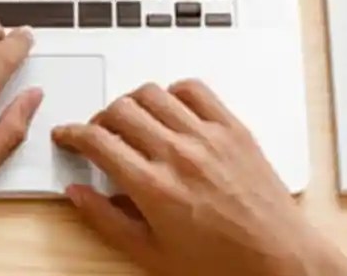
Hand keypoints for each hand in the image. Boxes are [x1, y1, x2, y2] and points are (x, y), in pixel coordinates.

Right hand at [53, 80, 346, 275]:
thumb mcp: (152, 254)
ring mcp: (207, 137)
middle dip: (99, 119)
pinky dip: (173, 92)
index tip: (67, 136)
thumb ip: (107, 220)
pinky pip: (195, 89)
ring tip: (131, 121)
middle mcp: (179, 154)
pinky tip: (170, 110)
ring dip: (132, 103)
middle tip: (97, 134)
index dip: (72, 134)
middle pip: (120, 110)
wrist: (280, 260)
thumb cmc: (222, 263)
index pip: (97, 141)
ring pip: (152, 93)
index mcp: (154, 188)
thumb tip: (77, 193)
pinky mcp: (233, 129)